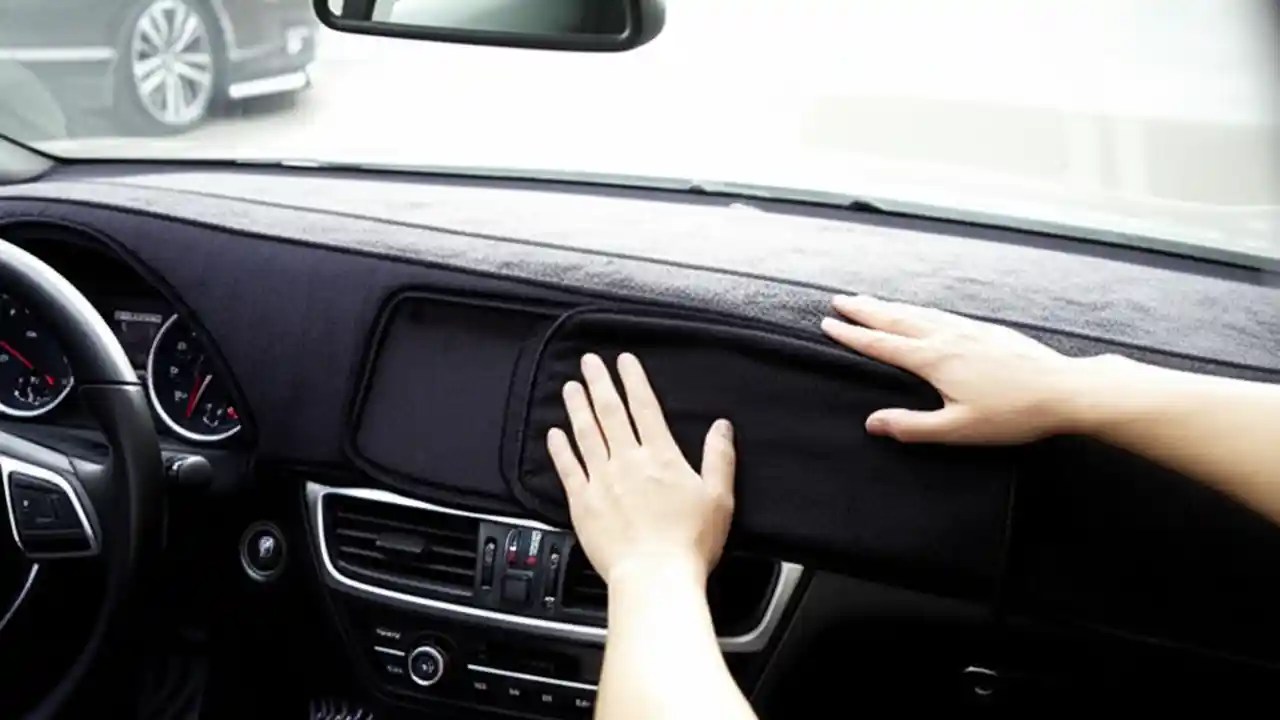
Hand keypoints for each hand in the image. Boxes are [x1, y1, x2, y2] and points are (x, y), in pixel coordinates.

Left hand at [546, 353, 735, 585]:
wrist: (655, 577)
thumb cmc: (690, 544)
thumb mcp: (719, 498)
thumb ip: (719, 458)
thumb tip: (722, 426)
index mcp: (661, 457)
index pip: (645, 408)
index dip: (634, 381)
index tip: (624, 361)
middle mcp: (628, 462)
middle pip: (610, 413)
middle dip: (599, 383)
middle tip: (589, 361)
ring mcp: (602, 481)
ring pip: (586, 434)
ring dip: (577, 407)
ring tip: (571, 387)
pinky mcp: (583, 503)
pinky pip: (568, 469)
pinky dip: (560, 449)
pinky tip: (554, 434)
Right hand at [821, 294, 1091, 443]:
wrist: (1065, 390)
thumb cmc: (1013, 415)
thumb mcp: (958, 430)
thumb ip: (912, 426)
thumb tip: (872, 423)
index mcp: (934, 360)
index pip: (882, 345)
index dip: (853, 335)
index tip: (828, 324)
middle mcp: (947, 337)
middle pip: (896, 319)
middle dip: (865, 310)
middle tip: (838, 300)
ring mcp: (969, 330)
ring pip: (919, 312)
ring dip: (889, 306)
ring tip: (869, 300)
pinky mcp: (987, 330)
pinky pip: (941, 313)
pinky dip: (918, 309)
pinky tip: (920, 311)